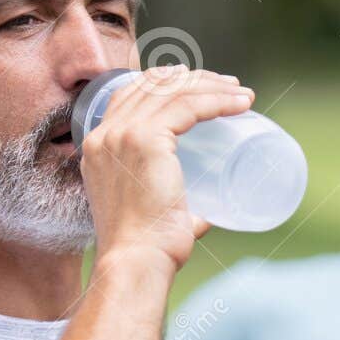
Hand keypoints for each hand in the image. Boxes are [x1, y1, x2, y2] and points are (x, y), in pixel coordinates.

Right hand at [80, 65, 254, 271]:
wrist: (136, 261)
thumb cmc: (147, 249)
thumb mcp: (152, 214)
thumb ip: (177, 210)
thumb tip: (204, 215)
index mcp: (98, 148)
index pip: (128, 95)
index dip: (162, 81)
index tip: (195, 83)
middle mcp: (105, 135)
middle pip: (151, 85)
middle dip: (193, 78)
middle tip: (227, 87)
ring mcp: (123, 134)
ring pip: (173, 91)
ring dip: (212, 86)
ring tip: (241, 94)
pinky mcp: (145, 139)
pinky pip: (188, 105)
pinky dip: (217, 100)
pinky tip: (240, 103)